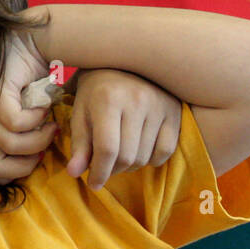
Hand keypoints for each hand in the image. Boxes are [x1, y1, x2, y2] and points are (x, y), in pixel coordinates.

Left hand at [0, 30, 56, 183]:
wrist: (33, 43)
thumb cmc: (34, 83)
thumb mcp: (29, 118)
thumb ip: (22, 143)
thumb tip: (29, 167)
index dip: (12, 174)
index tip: (34, 159)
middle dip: (24, 165)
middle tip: (44, 148)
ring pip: (7, 144)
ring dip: (38, 140)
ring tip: (49, 124)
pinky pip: (15, 122)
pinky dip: (36, 120)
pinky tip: (44, 106)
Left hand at [67, 68, 180, 190]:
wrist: (123, 65)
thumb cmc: (95, 92)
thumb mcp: (80, 114)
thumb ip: (79, 144)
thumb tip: (75, 173)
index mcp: (108, 100)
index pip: (107, 148)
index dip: (99, 171)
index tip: (93, 183)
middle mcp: (137, 101)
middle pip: (128, 156)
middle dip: (113, 169)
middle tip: (104, 167)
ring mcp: (159, 106)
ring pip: (145, 156)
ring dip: (130, 165)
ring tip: (119, 155)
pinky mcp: (175, 112)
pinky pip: (166, 150)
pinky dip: (152, 159)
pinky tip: (139, 150)